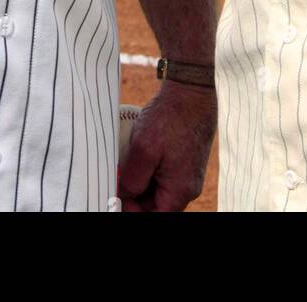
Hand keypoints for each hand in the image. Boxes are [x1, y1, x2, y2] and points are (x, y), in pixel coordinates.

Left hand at [118, 80, 216, 211]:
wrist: (192, 89)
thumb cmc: (170, 117)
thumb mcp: (143, 150)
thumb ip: (131, 181)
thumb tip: (122, 197)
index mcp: (179, 192)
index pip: (151, 216)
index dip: (130, 209)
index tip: (114, 194)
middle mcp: (187, 187)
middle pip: (154, 205)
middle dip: (134, 194)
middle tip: (117, 175)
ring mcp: (188, 173)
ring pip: (158, 189)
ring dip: (141, 180)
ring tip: (128, 159)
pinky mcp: (186, 161)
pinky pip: (164, 174)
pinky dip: (150, 168)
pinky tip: (140, 151)